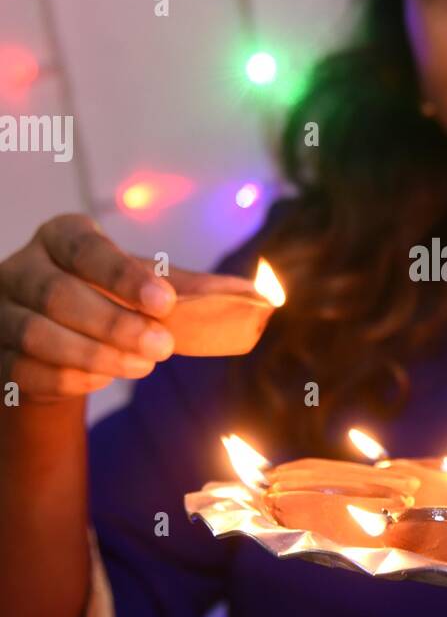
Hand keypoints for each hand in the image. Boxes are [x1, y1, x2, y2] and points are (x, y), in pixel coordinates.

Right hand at [0, 212, 176, 402]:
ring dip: (96, 354)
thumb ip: (188, 289)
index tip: (164, 302)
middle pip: (57, 294)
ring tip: (142, 364)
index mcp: (60, 238)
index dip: (122, 275)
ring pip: (37, 335)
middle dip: (115, 324)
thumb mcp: (142, 286)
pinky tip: (105, 377)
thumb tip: (251, 295)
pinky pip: (25, 370)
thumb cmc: (105, 299)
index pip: (85, 248)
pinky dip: (70, 378)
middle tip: (163, 346)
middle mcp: (21, 269)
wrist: (59, 340)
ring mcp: (2, 313)